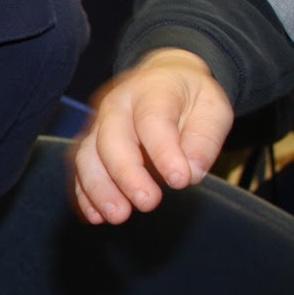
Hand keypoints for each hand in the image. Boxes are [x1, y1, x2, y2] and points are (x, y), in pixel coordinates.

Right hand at [72, 49, 232, 223]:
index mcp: (151, 89)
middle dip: (126, 174)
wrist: (164, 78)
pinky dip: (84, 193)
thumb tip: (191, 171)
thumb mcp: (214, 108)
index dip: (164, 151)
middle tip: (148, 203)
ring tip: (116, 216)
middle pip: (111, 138)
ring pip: (87, 154)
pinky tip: (96, 215)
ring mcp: (97, 123)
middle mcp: (117, 104)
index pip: (152, 119)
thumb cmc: (190, 97)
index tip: (180, 181)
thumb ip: (205, 139)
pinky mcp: (89, 142)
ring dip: (98, 187)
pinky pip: (79, 168)